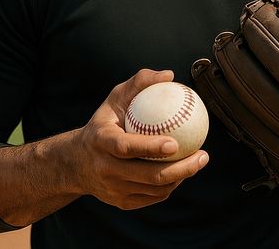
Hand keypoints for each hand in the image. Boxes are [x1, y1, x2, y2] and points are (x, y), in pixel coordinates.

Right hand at [69, 69, 209, 209]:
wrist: (76, 162)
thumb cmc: (104, 123)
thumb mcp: (115, 98)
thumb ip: (140, 82)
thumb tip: (169, 75)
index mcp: (101, 141)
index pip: (126, 147)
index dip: (151, 147)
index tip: (175, 143)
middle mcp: (105, 169)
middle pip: (147, 175)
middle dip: (181, 169)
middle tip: (202, 155)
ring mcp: (113, 189)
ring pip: (154, 189)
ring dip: (181, 177)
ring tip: (199, 161)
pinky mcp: (121, 202)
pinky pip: (152, 197)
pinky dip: (170, 185)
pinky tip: (184, 172)